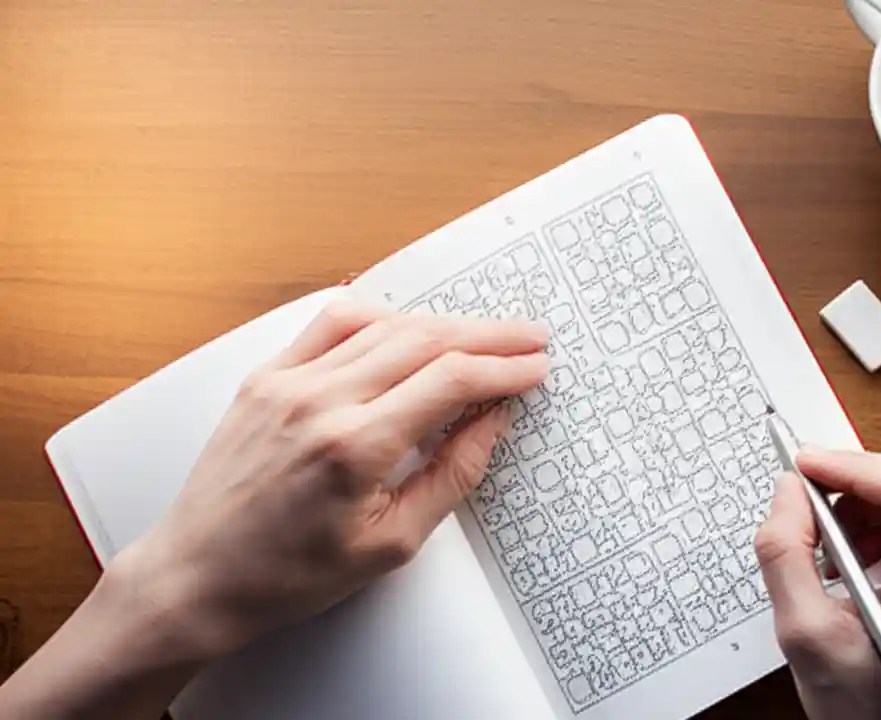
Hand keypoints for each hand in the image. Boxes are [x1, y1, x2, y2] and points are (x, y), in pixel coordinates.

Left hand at [0, 301, 549, 719]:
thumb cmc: (290, 576)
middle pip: (426, 341)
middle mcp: (320, 401)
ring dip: (441, 325)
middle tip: (530, 337)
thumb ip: (452, 475)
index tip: (536, 368)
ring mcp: (286, 382)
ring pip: (384, 326)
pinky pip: (331, 323)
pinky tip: (407, 325)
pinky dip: (380, 316)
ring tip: (481, 334)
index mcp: (356, 448)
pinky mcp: (264, 377)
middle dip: (488, 335)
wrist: (197, 578)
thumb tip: (493, 421)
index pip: (450, 380)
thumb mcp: (391, 544)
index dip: (504, 368)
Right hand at [754, 448, 880, 719]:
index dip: (858, 466)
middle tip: (813, 493)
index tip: (809, 464)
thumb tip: (790, 492)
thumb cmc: (864, 717)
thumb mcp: (805, 638)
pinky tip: (853, 557)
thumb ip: (786, 554)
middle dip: (864, 480)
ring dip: (873, 504)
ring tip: (830, 541)